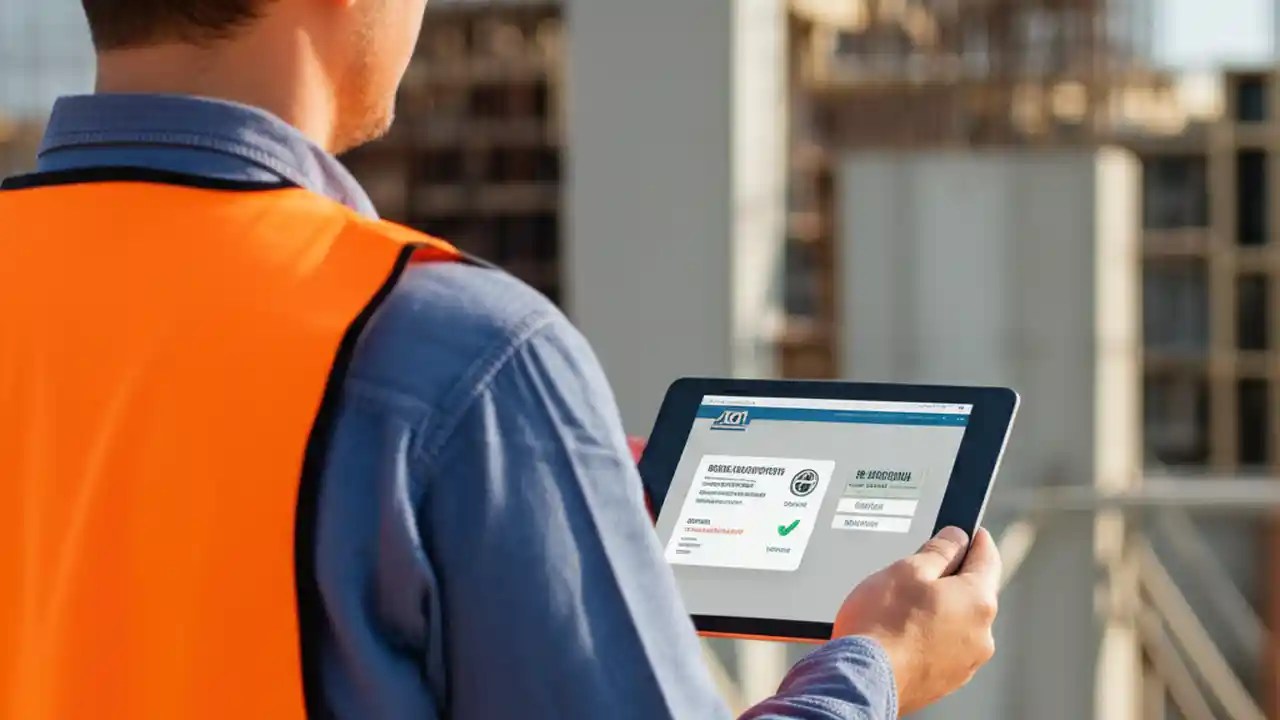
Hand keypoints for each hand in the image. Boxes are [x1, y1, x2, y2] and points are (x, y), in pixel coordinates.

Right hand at [833, 526, 1001, 714]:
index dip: (974, 539)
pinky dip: (927, 638)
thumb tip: (956, 537)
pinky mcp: (946, 681)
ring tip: (898, 611)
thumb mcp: (907, 569)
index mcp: (978, 601)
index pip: (987, 557)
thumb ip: (939, 549)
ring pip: (956, 622)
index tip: (966, 531)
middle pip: (971, 592)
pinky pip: (942, 648)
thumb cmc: (882, 625)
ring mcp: (965, 662)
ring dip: (937, 611)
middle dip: (948, 579)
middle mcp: (982, 634)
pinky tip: (898, 635)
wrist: (862, 681)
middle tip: (914, 573)